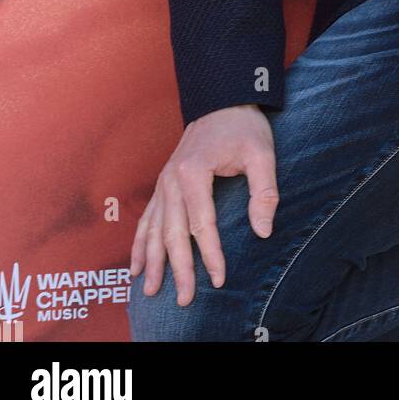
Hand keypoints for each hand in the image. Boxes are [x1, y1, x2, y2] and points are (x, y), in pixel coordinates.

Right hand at [129, 104, 277, 306]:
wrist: (223, 99)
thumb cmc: (243, 127)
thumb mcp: (261, 154)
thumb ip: (263, 192)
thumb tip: (262, 232)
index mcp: (194, 172)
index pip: (201, 224)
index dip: (210, 254)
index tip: (219, 279)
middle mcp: (172, 179)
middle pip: (173, 233)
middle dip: (178, 269)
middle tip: (185, 300)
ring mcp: (164, 182)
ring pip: (154, 229)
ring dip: (152, 262)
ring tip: (152, 291)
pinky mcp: (163, 183)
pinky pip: (147, 218)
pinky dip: (139, 243)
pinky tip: (135, 266)